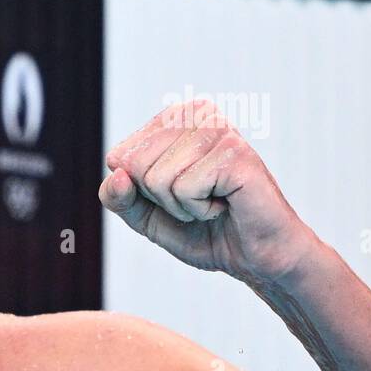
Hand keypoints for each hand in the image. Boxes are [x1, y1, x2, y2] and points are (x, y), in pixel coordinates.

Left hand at [99, 100, 316, 285]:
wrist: (253, 256)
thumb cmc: (204, 230)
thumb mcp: (145, 217)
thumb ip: (118, 198)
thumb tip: (118, 175)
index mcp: (173, 120)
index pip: (119, 157)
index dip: (140, 191)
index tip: (176, 193)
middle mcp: (197, 114)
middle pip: (135, 165)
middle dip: (160, 198)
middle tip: (197, 200)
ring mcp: (218, 129)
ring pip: (157, 178)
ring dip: (181, 206)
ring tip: (213, 202)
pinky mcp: (234, 152)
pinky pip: (184, 188)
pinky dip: (200, 209)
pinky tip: (225, 204)